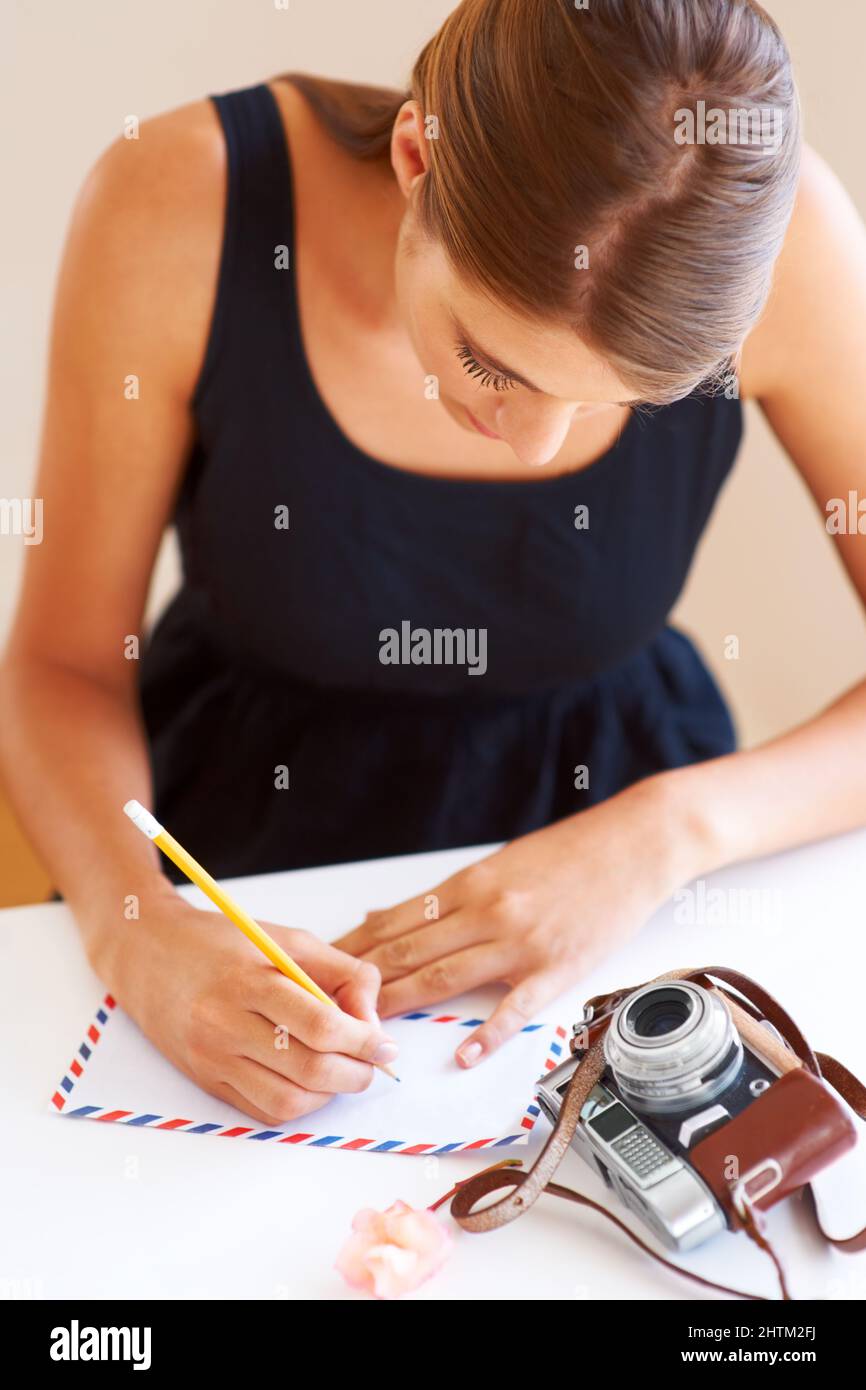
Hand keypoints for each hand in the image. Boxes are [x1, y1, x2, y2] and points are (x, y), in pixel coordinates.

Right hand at [105, 894, 398, 1123]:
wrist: (146, 953)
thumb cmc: (222, 941)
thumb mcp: (288, 938)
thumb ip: (340, 973)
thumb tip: (372, 1020)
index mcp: (248, 981)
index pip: (321, 1026)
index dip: (364, 1041)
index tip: (386, 1045)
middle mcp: (224, 1025)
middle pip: (309, 1070)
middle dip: (355, 1073)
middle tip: (372, 1063)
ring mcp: (211, 1059)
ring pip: (287, 1102)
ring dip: (328, 1095)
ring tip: (343, 1072)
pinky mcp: (205, 1081)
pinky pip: (261, 1111)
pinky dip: (297, 1104)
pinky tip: (309, 1082)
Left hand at [334, 778, 688, 1067]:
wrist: (634, 844)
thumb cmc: (569, 854)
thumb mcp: (501, 864)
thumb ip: (450, 896)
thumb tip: (393, 916)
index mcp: (470, 883)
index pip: (396, 920)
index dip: (354, 947)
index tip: (321, 966)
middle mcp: (487, 910)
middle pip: (409, 951)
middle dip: (362, 982)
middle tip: (324, 1006)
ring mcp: (521, 941)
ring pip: (445, 977)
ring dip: (401, 1005)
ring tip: (365, 1031)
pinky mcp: (558, 967)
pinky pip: (514, 1007)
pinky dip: (485, 1034)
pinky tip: (461, 1054)